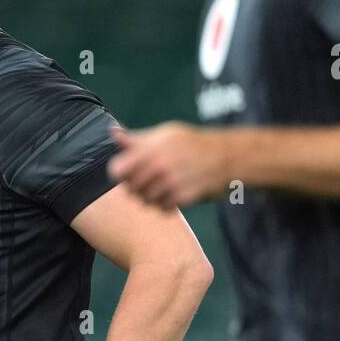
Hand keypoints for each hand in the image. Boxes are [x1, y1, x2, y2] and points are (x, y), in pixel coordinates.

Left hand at [107, 122, 231, 208]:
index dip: (119, 172)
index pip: (117, 170)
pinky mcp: (183, 197)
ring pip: (144, 200)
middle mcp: (160, 166)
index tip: (125, 172)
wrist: (226, 157)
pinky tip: (170, 194)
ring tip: (158, 187)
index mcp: (151, 148)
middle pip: (130, 188)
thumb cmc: (191, 143)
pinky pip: (161, 208)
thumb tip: (113, 132)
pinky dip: (163, 204)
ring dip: (149, 197)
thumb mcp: (164, 134)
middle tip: (145, 181)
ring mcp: (171, 183)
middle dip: (134, 186)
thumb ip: (136, 139)